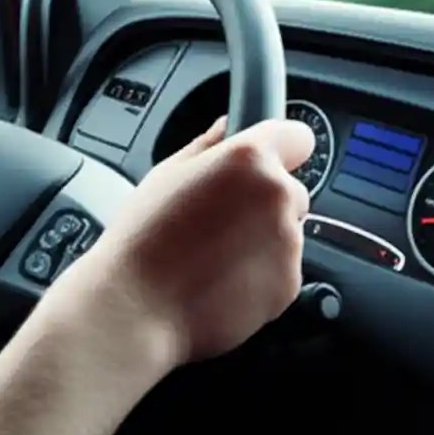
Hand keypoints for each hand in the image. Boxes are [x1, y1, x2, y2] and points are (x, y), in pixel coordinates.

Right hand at [52, 116, 314, 367]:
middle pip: (291, 189)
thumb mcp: (166, 174)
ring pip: (287, 232)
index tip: (268, 160)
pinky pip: (282, 269)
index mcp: (248, 159)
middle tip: (220, 219)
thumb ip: (207, 145)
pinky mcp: (289, 283)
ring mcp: (287, 242)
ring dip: (262, 239)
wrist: (137, 307)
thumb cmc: (143, 240)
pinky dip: (261, 274)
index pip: (297, 136)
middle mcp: (277, 196)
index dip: (281, 148)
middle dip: (264, 201)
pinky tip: (221, 277)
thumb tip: (227, 127)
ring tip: (213, 253)